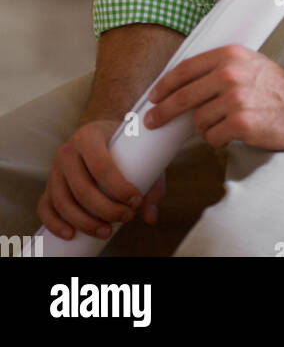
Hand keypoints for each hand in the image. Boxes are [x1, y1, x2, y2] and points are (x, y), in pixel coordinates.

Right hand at [37, 119, 164, 241]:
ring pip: (63, 202)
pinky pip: (45, 208)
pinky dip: (55, 224)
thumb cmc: (123, 147)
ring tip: (107, 231)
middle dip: (106, 209)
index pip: (102, 166)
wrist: (102, 135)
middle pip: (83, 188)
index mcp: (88, 136)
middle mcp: (67, 151)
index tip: (136, 201)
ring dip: (85, 222)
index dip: (119, 189)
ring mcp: (55, 170)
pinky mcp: (48, 186)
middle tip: (126, 217)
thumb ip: (152, 184)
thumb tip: (150, 217)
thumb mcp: (141, 155)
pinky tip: (70, 234)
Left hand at [143, 45, 283, 151]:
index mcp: (229, 55)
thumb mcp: (247, 63)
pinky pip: (212, 137)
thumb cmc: (274, 86)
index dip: (165, 84)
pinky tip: (232, 134)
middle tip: (153, 121)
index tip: (154, 96)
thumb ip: (217, 69)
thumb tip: (181, 87)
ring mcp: (235, 98)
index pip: (185, 69)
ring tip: (225, 123)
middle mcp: (230, 74)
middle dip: (163, 111)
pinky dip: (218, 139)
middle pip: (183, 96)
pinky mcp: (241, 122)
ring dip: (207, 127)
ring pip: (199, 120)